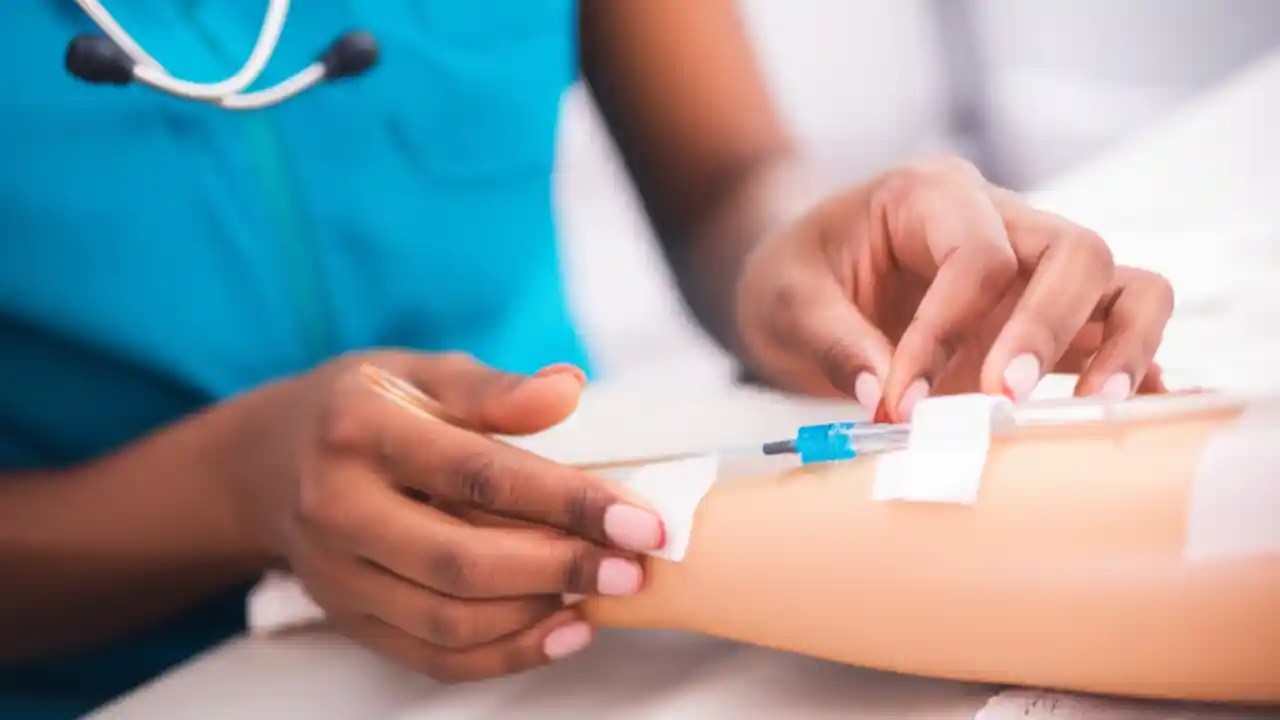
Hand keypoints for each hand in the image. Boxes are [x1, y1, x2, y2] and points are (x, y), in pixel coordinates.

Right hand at [230, 352, 663, 681]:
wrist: (266, 463)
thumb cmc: (363, 408)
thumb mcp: (418, 373)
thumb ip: (493, 388)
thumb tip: (569, 389)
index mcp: (359, 431)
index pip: (478, 474)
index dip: (567, 501)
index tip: (641, 519)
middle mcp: (337, 508)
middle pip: (461, 561)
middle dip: (561, 569)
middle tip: (633, 567)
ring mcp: (335, 573)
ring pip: (447, 620)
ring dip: (538, 616)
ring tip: (605, 593)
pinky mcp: (346, 617)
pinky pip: (430, 656)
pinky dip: (504, 654)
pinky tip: (563, 631)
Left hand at [735, 156, 1173, 420]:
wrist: (803, 278)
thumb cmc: (796, 274)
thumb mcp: (784, 298)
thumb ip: (831, 340)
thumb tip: (886, 400)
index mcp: (932, 193)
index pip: (975, 254)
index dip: (945, 331)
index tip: (900, 402)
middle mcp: (1003, 218)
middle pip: (1075, 252)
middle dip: (1048, 328)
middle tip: (1001, 399)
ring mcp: (1036, 270)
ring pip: (1127, 283)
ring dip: (1122, 346)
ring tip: (1090, 409)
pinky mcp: (1051, 321)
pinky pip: (1121, 331)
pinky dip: (1136, 370)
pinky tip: (1135, 414)